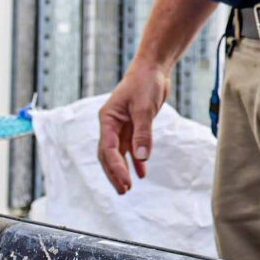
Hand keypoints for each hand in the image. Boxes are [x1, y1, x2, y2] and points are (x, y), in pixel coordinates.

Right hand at [97, 59, 170, 194]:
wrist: (152, 69)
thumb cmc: (145, 83)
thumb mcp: (145, 108)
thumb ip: (143, 133)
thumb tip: (142, 157)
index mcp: (108, 118)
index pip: (108, 148)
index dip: (115, 166)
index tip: (125, 181)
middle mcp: (111, 124)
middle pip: (107, 154)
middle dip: (114, 173)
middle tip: (123, 191)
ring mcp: (121, 126)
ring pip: (118, 154)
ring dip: (122, 170)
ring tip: (127, 188)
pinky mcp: (133, 126)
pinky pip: (131, 148)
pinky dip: (135, 161)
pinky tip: (142, 173)